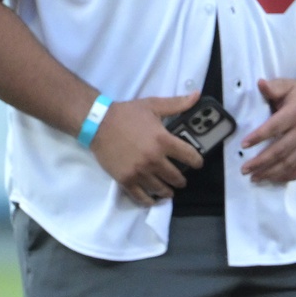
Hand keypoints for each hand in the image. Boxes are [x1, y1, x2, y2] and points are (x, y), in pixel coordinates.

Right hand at [89, 94, 204, 206]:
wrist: (98, 123)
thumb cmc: (127, 113)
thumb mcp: (153, 105)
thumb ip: (177, 103)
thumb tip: (197, 95)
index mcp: (163, 141)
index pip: (190, 156)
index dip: (197, 161)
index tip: (197, 163)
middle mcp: (153, 159)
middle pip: (176, 177)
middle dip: (181, 179)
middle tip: (181, 178)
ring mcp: (139, 171)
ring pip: (160, 189)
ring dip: (167, 191)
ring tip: (169, 190)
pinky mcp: (125, 179)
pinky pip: (141, 197)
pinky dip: (149, 201)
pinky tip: (153, 200)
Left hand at [243, 77, 295, 184]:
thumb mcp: (287, 85)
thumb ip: (273, 87)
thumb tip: (260, 83)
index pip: (274, 127)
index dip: (258, 137)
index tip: (243, 145)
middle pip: (280, 150)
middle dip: (261, 162)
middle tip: (245, 169)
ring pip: (289, 163)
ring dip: (271, 173)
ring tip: (255, 177)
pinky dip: (288, 177)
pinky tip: (274, 179)